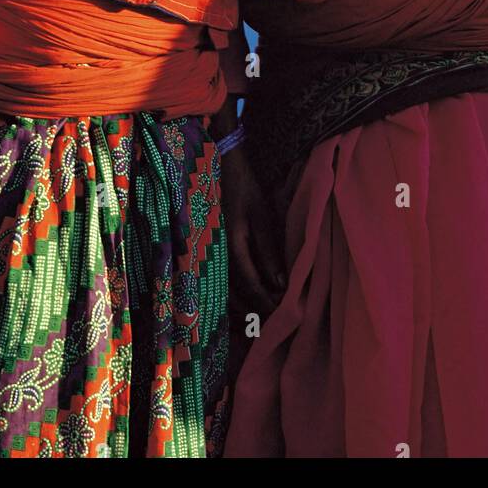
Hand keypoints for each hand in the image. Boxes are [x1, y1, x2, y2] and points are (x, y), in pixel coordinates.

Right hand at [220, 144, 286, 320]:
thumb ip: (268, 250)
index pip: (251, 286)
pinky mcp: (206, 251)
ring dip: (240, 308)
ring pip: (221, 293)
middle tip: (271, 321)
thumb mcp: (261, 216)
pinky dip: (229, 296)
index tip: (281, 315)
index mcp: (232, 247)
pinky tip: (241, 301)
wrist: (218, 166)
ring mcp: (207, 254)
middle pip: (233, 297)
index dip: (267, 303)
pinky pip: (216, 282)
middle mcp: (215, 255)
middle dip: (253, 312)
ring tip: (258, 315)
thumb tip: (280, 283)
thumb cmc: (243, 187)